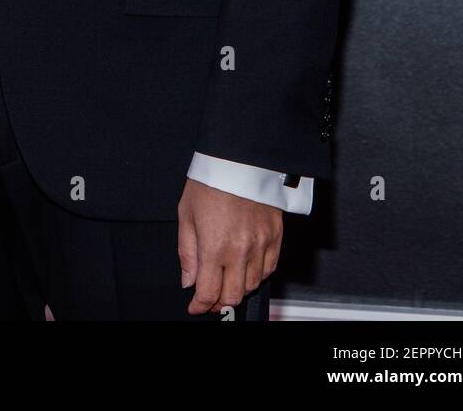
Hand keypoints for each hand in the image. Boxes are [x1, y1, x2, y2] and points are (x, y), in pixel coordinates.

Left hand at [177, 178, 281, 314]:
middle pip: (233, 296)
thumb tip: (188, 280)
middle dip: (218, 302)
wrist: (238, 156)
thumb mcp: (186, 214)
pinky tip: (246, 268)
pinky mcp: (275, 236)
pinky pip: (270, 268)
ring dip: (238, 288)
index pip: (208, 293)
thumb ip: (187, 252)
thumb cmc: (211, 179)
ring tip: (227, 280)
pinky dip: (258, 274)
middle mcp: (241, 250)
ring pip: (253, 285)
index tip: (195, 305)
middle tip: (210, 297)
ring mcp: (261, 244)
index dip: (200, 305)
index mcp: (215, 246)